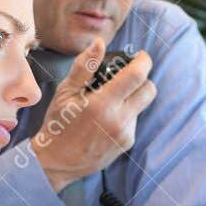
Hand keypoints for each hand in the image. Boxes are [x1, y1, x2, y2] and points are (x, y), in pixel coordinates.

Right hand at [29, 37, 156, 192]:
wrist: (56, 161)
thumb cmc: (58, 124)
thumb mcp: (66, 92)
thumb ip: (84, 66)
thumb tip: (99, 44)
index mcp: (103, 104)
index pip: (137, 76)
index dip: (143, 61)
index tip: (140, 56)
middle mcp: (119, 120)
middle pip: (149, 90)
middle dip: (142, 78)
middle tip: (126, 75)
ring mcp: (125, 134)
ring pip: (141, 105)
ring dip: (131, 97)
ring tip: (107, 101)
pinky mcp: (127, 143)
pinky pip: (134, 121)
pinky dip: (125, 114)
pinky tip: (106, 118)